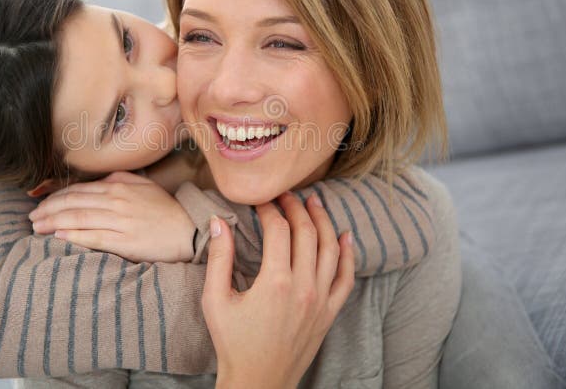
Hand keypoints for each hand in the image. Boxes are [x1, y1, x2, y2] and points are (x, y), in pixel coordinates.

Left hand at [28, 171, 196, 262]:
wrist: (188, 230)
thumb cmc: (165, 209)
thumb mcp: (143, 185)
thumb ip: (118, 179)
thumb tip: (97, 180)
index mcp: (118, 186)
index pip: (78, 190)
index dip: (55, 197)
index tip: (40, 203)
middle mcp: (116, 201)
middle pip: (73, 203)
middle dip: (47, 210)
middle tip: (31, 218)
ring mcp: (120, 221)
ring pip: (78, 219)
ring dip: (53, 222)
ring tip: (36, 227)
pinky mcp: (125, 240)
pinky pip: (93, 237)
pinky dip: (73, 236)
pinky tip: (57, 236)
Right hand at [203, 192, 354, 388]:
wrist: (257, 383)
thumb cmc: (233, 343)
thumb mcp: (216, 299)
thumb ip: (219, 258)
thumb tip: (219, 222)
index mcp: (276, 282)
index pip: (279, 229)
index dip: (270, 208)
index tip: (260, 200)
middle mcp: (304, 288)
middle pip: (307, 233)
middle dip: (297, 207)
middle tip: (286, 195)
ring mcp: (321, 301)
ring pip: (331, 250)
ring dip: (324, 222)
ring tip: (315, 202)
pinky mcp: (329, 313)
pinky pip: (346, 278)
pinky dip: (349, 254)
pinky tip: (345, 237)